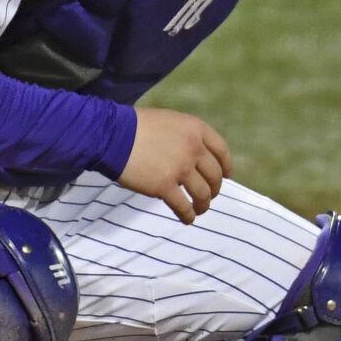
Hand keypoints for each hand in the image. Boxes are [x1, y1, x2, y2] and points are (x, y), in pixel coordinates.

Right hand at [117, 108, 232, 223]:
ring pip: (203, 194)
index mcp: (195, 129)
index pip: (221, 150)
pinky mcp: (164, 186)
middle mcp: (193, 148)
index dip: (226, 166)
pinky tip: (186, 219)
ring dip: (203, 204)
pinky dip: (188, 215)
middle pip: (214, 175)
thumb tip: (196, 156)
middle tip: (209, 196)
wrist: (112, 135)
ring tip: (199, 210)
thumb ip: (186, 136)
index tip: (227, 176)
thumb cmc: (136, 127)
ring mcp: (180, 168)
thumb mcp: (169, 121)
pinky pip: (183, 207)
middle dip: (214, 188)